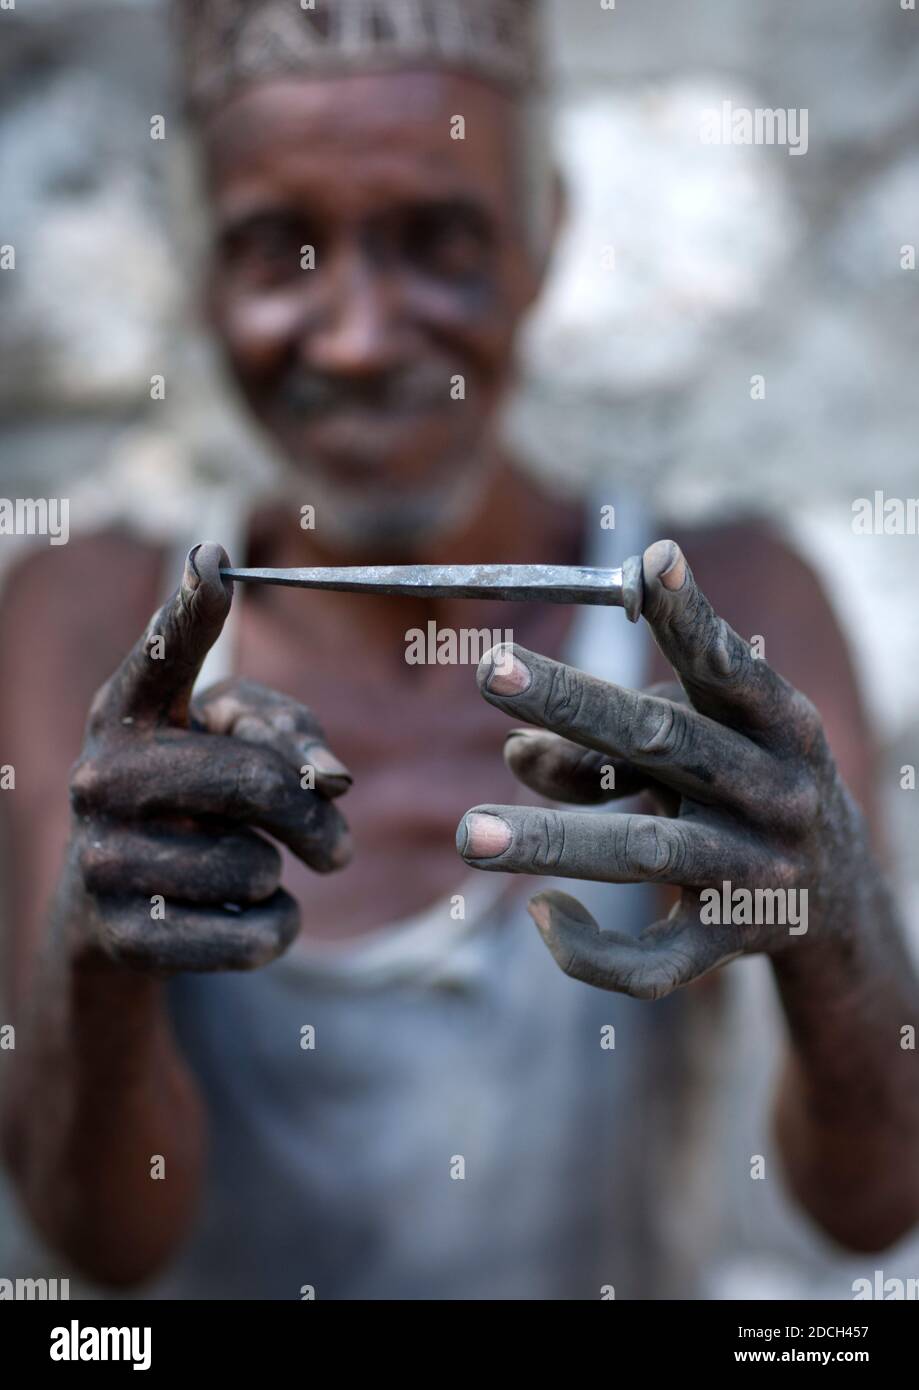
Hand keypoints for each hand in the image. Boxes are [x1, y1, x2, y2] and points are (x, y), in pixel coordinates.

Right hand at [65, 542, 350, 973]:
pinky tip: (237, 920)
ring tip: (242, 873)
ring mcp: (102, 859)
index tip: (217, 561)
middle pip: (257, 784)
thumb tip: (335, 778)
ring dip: (277, 876)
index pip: (163, 655)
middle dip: (316, 819)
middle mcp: (101, 775)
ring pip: (258, 868)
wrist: (117, 915)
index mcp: (129, 711)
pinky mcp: (124, 938)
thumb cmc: (193, 805)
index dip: (192, 611)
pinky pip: (255, 934)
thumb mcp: (232, 751)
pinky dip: (274, 930)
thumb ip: (290, 735)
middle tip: (337, 847)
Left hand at [457, 539, 867, 998]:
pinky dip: (588, 947)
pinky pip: (652, 961)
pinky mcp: (731, 944)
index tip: (651, 561)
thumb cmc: (736, 790)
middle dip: (575, 705)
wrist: (831, 895)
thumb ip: (604, 744)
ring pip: (645, 854)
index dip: (691, 618)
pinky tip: (542, 916)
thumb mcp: (690, 752)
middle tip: (490, 668)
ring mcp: (756, 871)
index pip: (730, 666)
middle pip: (667, 743)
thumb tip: (513, 750)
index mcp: (777, 726)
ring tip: (467, 833)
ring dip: (553, 840)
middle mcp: (775, 793)